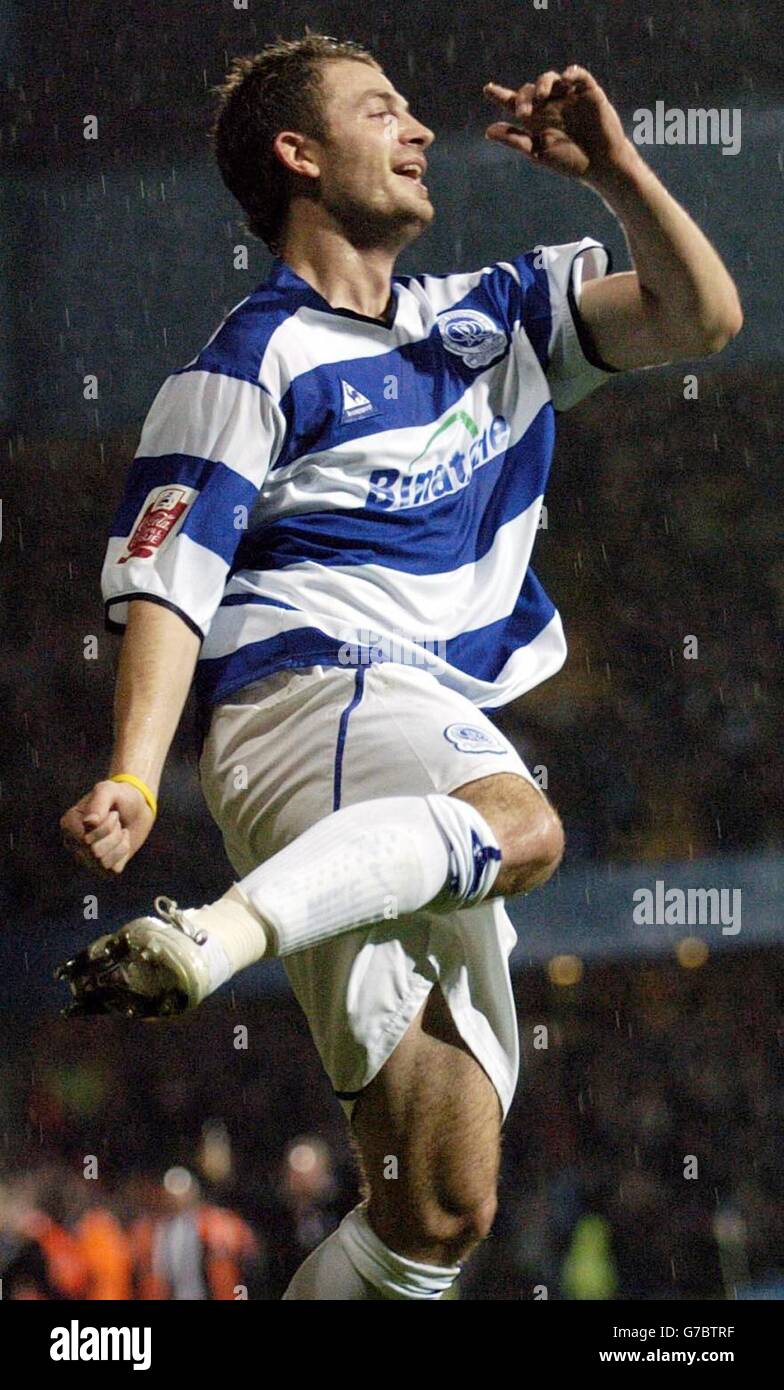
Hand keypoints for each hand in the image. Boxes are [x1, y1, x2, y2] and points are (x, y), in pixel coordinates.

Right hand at [60, 779, 155, 876]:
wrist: (138, 807)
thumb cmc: (120, 797)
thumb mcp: (109, 789)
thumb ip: (99, 802)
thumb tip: (89, 823)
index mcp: (69, 824)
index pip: (85, 839)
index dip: (105, 826)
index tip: (109, 812)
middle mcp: (74, 844)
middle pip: (95, 852)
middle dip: (113, 833)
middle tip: (115, 821)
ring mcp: (87, 857)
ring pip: (104, 862)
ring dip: (118, 842)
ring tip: (118, 830)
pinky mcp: (103, 867)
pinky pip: (114, 869)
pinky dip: (123, 852)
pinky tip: (121, 841)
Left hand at [483, 66, 629, 180]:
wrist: (602, 164)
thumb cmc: (570, 162)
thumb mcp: (538, 151)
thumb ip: (515, 139)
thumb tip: (488, 131)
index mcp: (536, 119)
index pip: (515, 102)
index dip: (500, 95)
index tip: (487, 90)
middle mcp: (550, 105)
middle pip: (530, 90)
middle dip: (524, 98)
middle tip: (523, 113)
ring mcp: (569, 96)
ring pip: (550, 79)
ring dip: (542, 85)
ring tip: (540, 98)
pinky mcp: (588, 91)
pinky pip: (578, 75)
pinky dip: (571, 74)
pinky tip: (565, 80)